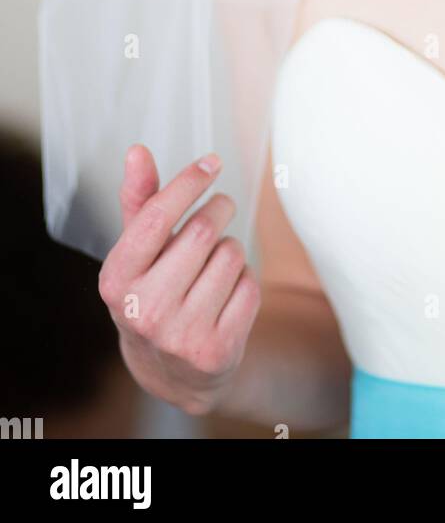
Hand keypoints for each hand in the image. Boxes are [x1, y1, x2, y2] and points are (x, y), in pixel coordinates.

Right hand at [98, 144, 261, 415]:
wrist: (170, 370)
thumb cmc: (153, 290)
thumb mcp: (137, 251)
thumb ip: (139, 200)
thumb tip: (137, 151)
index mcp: (116, 280)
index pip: (155, 218)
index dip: (188, 183)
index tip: (212, 163)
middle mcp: (143, 311)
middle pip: (201, 231)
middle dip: (219, 209)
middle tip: (221, 208)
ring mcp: (179, 336)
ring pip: (231, 256)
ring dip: (231, 248)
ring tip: (214, 264)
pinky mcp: (215, 351)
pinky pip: (250, 287)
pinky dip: (246, 280)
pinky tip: (226, 295)